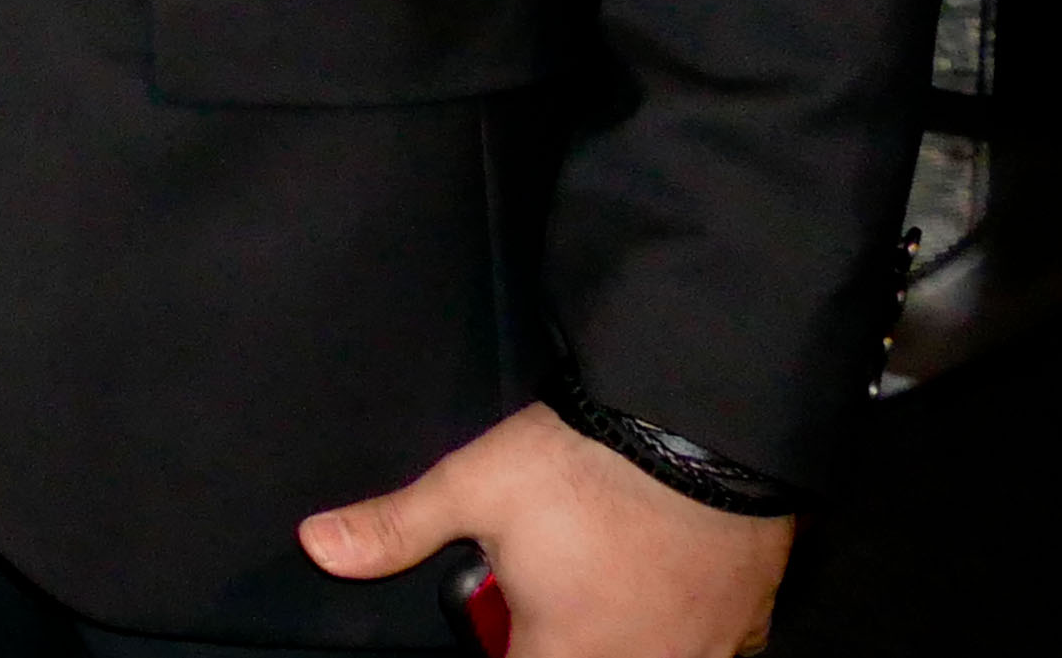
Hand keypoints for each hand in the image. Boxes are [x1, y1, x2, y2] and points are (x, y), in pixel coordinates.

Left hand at [301, 402, 792, 656]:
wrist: (706, 426)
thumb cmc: (586, 463)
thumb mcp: (475, 486)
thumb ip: (397, 527)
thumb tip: (317, 546)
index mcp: (563, 654)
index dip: (500, 652)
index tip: (502, 635)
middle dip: (553, 642)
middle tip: (544, 606)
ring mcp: (700, 654)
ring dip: (615, 640)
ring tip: (594, 594)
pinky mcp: (744, 630)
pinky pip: (705, 656)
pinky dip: (676, 639)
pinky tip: (658, 602)